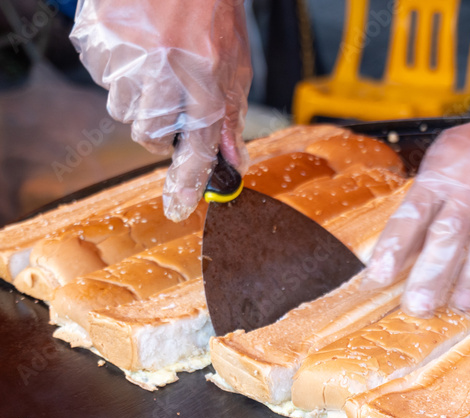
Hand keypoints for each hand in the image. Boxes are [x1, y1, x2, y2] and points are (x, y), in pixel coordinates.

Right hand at [70, 0, 251, 220]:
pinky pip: (101, 75)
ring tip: (157, 59)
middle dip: (162, 126)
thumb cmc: (213, 8)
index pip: (197, 145)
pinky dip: (117, 67)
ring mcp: (125, 53)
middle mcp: (164, 69)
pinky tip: (136, 41)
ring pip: (123, 108)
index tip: (177, 208)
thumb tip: (234, 161)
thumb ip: (230, 114)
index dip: (186, 181)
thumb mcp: (235, 62)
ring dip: (139, 96)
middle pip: (150, 134)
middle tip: (174, 98)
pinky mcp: (96, 36)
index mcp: (205, 77)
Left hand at [364, 101, 469, 316]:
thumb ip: (429, 200)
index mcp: (444, 171)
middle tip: (419, 305)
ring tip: (461, 307)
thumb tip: (403, 251)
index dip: (396, 245)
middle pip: (450, 231)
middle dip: (432, 272)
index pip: (413, 211)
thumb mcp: (450, 159)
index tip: (379, 276)